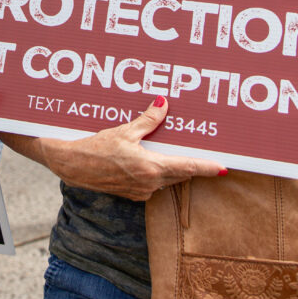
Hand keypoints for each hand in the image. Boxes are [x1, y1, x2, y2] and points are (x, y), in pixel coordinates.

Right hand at [37, 97, 224, 200]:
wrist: (73, 165)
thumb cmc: (96, 148)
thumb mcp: (124, 130)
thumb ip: (148, 120)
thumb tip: (164, 104)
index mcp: (150, 167)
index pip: (187, 168)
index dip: (207, 168)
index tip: (224, 167)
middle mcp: (149, 183)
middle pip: (179, 174)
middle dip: (191, 166)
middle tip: (205, 157)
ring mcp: (141, 191)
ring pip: (167, 179)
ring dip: (172, 169)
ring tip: (172, 154)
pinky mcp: (133, 194)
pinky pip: (153, 184)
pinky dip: (157, 173)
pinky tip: (149, 162)